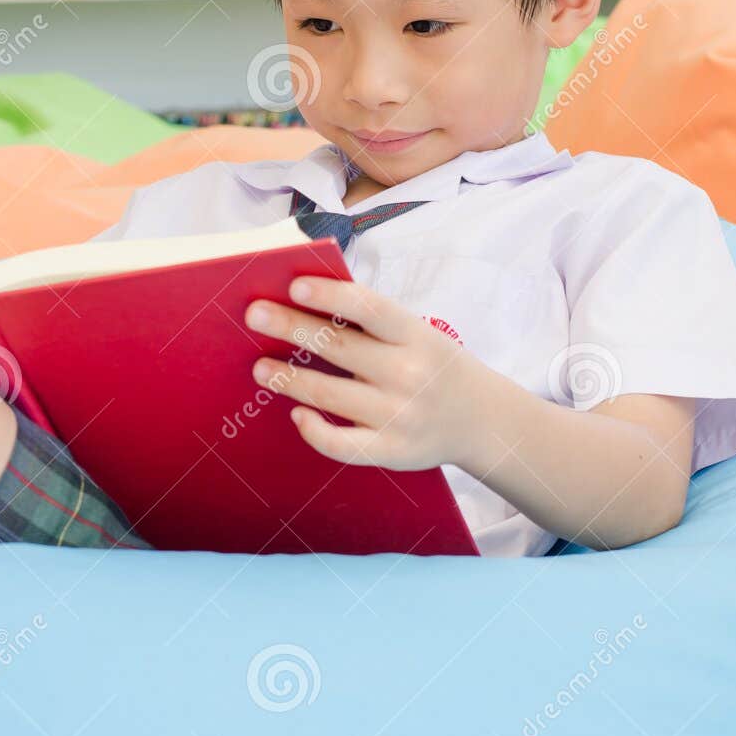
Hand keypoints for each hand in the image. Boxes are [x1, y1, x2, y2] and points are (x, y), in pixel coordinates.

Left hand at [243, 275, 503, 471]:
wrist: (481, 419)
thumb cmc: (433, 366)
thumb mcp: (417, 334)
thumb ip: (372, 322)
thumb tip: (303, 302)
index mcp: (416, 336)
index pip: (369, 308)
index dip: (330, 295)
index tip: (294, 285)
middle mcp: (409, 374)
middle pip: (339, 347)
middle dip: (291, 328)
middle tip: (254, 315)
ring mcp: (399, 415)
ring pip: (331, 393)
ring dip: (290, 379)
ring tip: (260, 367)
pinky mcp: (391, 450)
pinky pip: (343, 445)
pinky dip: (316, 431)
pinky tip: (297, 414)